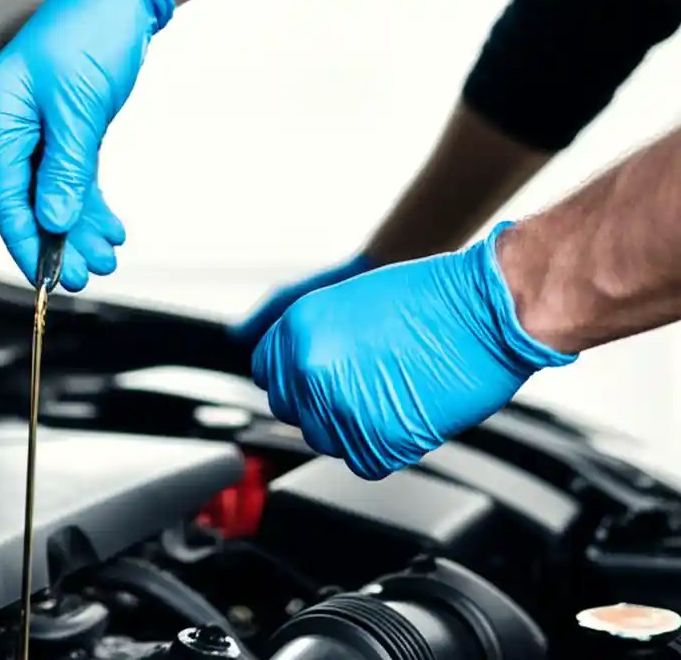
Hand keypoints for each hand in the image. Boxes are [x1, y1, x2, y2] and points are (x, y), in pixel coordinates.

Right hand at [0, 0, 174, 290]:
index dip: (23, 238)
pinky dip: (88, 204)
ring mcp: (35, 129)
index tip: (45, 274)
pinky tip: (107, 226)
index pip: (3, 194)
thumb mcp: (79, 106)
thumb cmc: (90, 31)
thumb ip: (66, 168)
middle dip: (56, 242)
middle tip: (84, 275)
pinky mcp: (62, 130)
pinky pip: (69, 179)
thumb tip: (56, 219)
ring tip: (104, 258)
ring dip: (78, 229)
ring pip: (51, 195)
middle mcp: (10, 125)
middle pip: (25, 200)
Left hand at [251, 223, 575, 479]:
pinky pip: (365, 462)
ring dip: (356, 430)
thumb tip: (303, 368)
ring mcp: (341, 407)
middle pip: (295, 413)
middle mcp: (309, 369)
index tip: (318, 383)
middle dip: (325, 407)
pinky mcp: (378, 439)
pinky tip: (409, 417)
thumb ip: (317, 339)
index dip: (297, 381)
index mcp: (298, 328)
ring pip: (327, 441)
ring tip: (395, 399)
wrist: (490, 307)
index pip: (270, 375)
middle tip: (367, 390)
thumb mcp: (351, 302)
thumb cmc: (436, 298)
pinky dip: (387, 449)